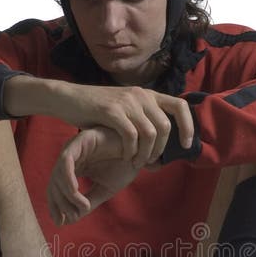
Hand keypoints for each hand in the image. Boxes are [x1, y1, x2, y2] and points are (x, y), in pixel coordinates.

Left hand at [47, 126, 142, 224]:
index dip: (55, 207)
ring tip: (83, 206)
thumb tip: (68, 220)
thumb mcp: (104, 190)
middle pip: (54, 183)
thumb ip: (87, 203)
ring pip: (59, 173)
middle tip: (74, 217)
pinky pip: (67, 160)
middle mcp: (71, 158)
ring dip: (67, 194)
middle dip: (60, 203)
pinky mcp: (81, 139)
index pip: (56, 189)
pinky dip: (68, 177)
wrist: (143, 151)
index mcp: (74, 168)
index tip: (61, 223)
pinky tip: (76, 191)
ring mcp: (74, 147)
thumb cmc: (124, 167)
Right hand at [51, 81, 193, 167]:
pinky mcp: (111, 111)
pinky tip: (124, 156)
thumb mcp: (125, 109)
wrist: (68, 98)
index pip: (180, 105)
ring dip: (146, 153)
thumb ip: (143, 118)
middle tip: (149, 161)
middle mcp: (140, 95)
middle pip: (165, 126)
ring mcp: (126, 102)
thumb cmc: (96, 110)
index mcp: (147, 94)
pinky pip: (131, 136)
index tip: (185, 145)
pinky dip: (131, 150)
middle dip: (160, 149)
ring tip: (136, 162)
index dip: (188, 126)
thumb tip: (163, 139)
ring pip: (150, 133)